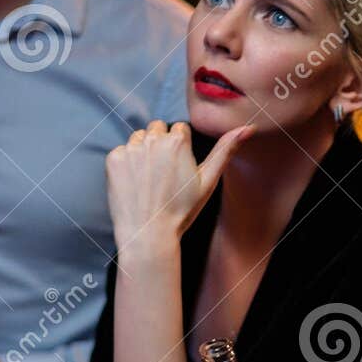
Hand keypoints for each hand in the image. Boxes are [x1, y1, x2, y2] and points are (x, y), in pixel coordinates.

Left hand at [105, 121, 251, 258]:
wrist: (149, 234)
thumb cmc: (182, 210)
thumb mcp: (209, 181)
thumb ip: (226, 150)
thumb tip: (248, 128)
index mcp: (178, 141)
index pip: (179, 129)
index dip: (181, 148)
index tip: (179, 168)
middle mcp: (153, 140)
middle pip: (158, 128)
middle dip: (161, 144)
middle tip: (164, 173)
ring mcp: (131, 149)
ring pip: (139, 138)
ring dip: (143, 150)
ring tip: (149, 178)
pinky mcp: (114, 159)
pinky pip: (122, 151)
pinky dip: (127, 163)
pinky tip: (135, 183)